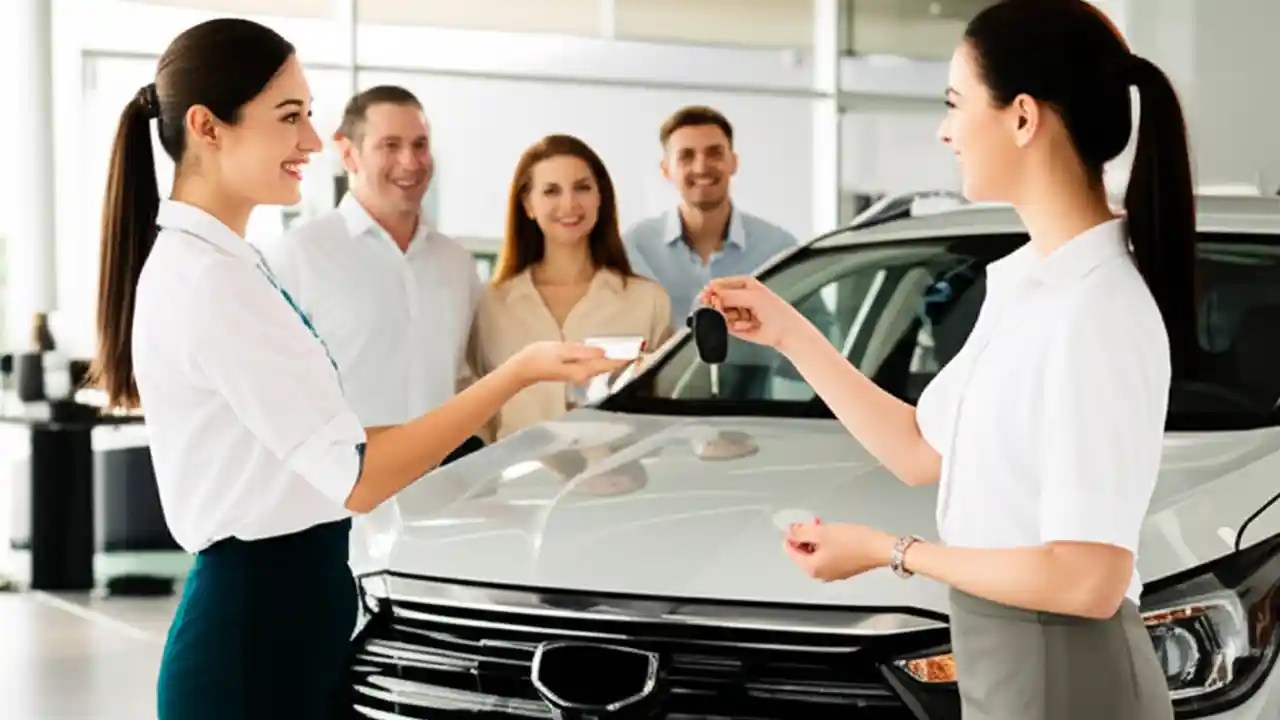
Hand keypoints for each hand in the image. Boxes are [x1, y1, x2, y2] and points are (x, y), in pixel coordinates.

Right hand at [506, 342, 629, 386]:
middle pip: (607, 368)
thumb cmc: (539, 357)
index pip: (607, 364)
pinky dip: (604, 362)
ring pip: (602, 368)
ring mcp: (579, 374)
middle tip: (640, 354)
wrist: (523, 368)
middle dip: (622, 361)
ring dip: (614, 362)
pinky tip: (609, 356)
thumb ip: (582, 352)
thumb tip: (602, 352)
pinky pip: (595, 366)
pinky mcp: (575, 371)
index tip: (637, 356)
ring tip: (629, 355)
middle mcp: (583, 374)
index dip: (622, 360)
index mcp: (581, 369)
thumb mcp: (561, 350)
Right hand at [698, 276, 806, 349]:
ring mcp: (736, 311)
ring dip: (730, 319)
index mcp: (742, 284)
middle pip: (715, 299)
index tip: (708, 299)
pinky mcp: (736, 326)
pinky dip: (736, 327)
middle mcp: (738, 296)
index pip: (718, 284)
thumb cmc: (776, 312)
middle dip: (719, 307)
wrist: (786, 333)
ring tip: (745, 320)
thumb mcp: (751, 297)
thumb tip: (709, 293)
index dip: (711, 292)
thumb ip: (729, 294)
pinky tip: (748, 326)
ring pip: (719, 314)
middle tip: (724, 312)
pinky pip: (726, 326)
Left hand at [783, 522, 895, 581]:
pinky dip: (828, 545)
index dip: (792, 535)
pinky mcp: (843, 569)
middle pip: (803, 554)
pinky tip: (835, 535)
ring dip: (817, 540)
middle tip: (814, 524)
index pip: (790, 551)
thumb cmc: (854, 542)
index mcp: (812, 568)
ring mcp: (832, 573)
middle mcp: (821, 575)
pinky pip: (828, 556)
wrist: (880, 548)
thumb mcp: (821, 532)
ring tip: (826, 528)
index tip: (797, 525)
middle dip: (806, 537)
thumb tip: (790, 531)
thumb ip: (801, 532)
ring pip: (816, 554)